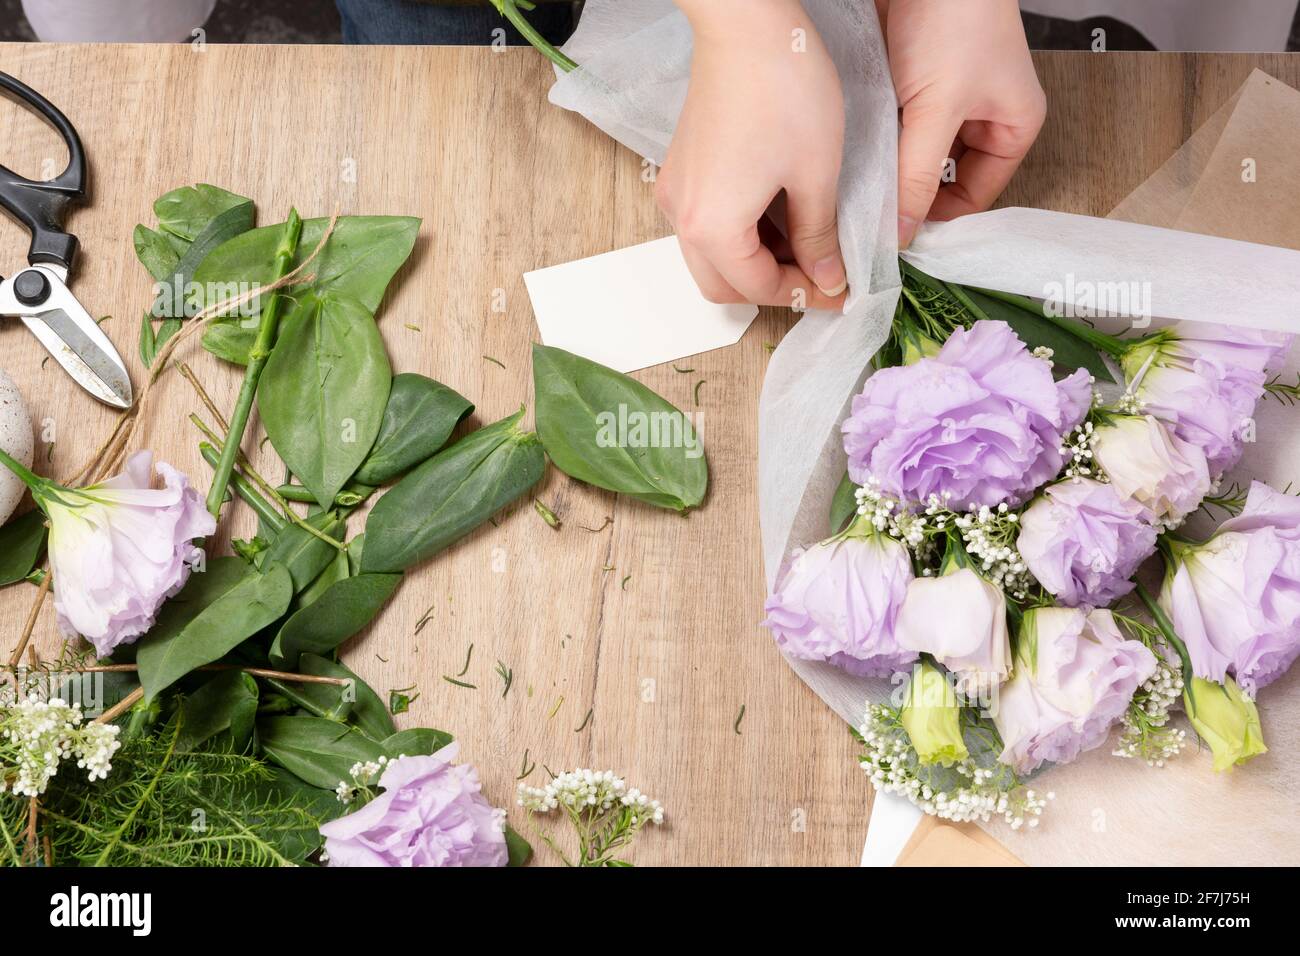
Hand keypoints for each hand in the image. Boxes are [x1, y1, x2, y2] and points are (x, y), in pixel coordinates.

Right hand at [657, 0, 847, 309]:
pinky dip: (742, 235)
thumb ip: (819, 236)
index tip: (842, 290)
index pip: (759, 288)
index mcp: (714, 228)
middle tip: (823, 276)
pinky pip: (708, 225)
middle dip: (775, 288)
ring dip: (758, 263)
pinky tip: (782, 216)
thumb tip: (828, 276)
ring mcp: (678, 193)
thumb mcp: (816, 173)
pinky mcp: (682, 170)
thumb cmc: (784, 90)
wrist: (746, 24)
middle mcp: (684, 218)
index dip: (806, 295)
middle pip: (725, 285)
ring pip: (714, 258)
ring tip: (809, 245)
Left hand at [880, 0, 1045, 246]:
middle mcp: (981, 117)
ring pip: (911, 156)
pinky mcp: (911, 86)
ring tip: (860, 180)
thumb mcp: (937, 109)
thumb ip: (917, 176)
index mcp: (1013, 126)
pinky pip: (892, 130)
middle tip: (870, 217)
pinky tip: (854, 150)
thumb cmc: (955, 15)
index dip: (936, 219)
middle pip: (940, 179)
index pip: (974, 197)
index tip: (896, 238)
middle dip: (908, 193)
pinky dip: (875, 141)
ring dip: (888, 166)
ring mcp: (944, 101)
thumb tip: (900, 233)